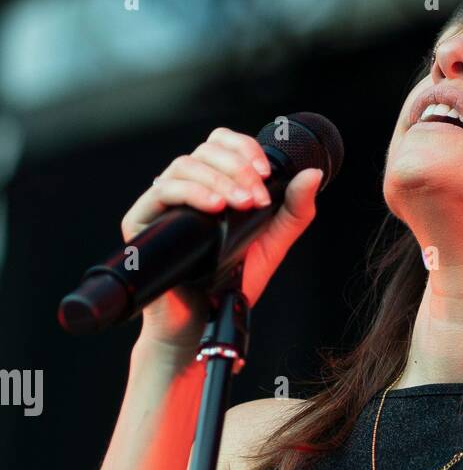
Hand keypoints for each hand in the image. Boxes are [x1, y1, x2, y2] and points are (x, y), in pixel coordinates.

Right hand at [122, 126, 323, 353]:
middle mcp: (185, 189)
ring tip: (241, 205)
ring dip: (219, 179)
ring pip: (184, 165)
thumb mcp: (272, 245)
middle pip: (205, 150)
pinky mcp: (141, 220)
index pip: (221, 144)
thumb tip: (313, 175)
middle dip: (238, 169)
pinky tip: (214, 207)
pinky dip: (192, 192)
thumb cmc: (230, 286)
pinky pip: (162, 191)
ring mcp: (162, 203)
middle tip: (257, 199)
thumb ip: (294, 212)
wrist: (202, 325)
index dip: (244, 148)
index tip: (267, 175)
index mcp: (212, 186)